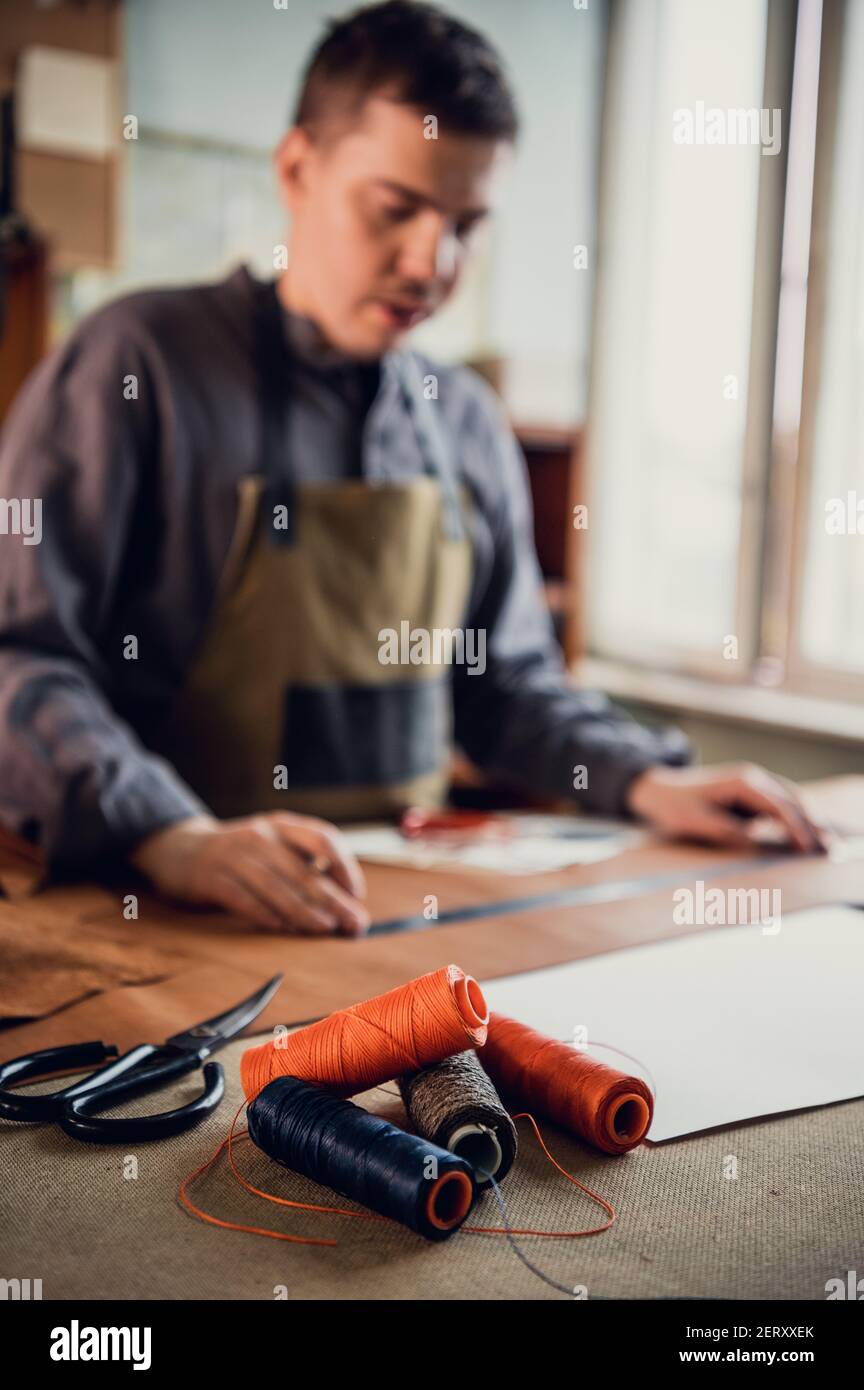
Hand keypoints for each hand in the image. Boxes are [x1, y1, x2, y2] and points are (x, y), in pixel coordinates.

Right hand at [129, 812, 369, 934]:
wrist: (179, 849)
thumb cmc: (240, 855)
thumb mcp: (271, 845)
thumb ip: (302, 863)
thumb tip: (345, 897)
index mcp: (281, 825)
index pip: (322, 837)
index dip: (344, 864)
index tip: (357, 893)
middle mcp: (260, 836)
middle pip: (303, 870)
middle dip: (333, 899)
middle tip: (355, 923)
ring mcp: (234, 856)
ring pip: (276, 887)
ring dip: (304, 911)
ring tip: (326, 928)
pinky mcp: (212, 878)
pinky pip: (243, 899)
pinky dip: (265, 915)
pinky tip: (283, 929)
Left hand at [625, 763, 826, 852]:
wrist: (658, 791)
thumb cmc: (675, 807)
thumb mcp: (697, 822)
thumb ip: (728, 831)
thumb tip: (757, 839)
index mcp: (743, 782)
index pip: (779, 806)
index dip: (797, 827)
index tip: (808, 848)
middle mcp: (753, 778)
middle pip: (793, 800)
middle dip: (813, 824)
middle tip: (830, 848)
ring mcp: (754, 784)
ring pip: (791, 800)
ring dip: (809, 820)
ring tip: (827, 843)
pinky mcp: (751, 794)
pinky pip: (780, 805)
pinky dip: (796, 819)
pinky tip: (807, 836)